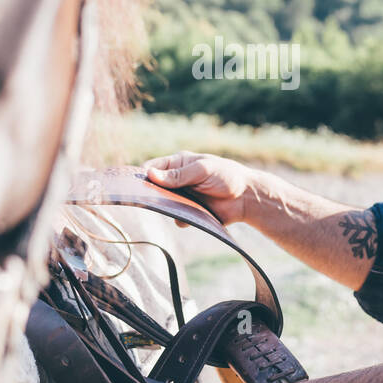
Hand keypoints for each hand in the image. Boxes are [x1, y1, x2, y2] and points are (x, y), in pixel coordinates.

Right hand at [141, 151, 256, 224]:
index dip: (143, 175)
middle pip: (155, 187)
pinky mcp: (190, 213)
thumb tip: (150, 174)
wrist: (246, 198)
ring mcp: (183, 197)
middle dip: (152, 193)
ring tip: (176, 206)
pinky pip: (177, 218)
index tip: (136, 184)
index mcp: (178, 164)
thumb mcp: (202, 170)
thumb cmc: (227, 176)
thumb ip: (178, 175)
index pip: (153, 167)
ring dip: (167, 207)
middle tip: (149, 198)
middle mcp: (177, 180)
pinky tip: (189, 216)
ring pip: (164, 204)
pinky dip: (180, 218)